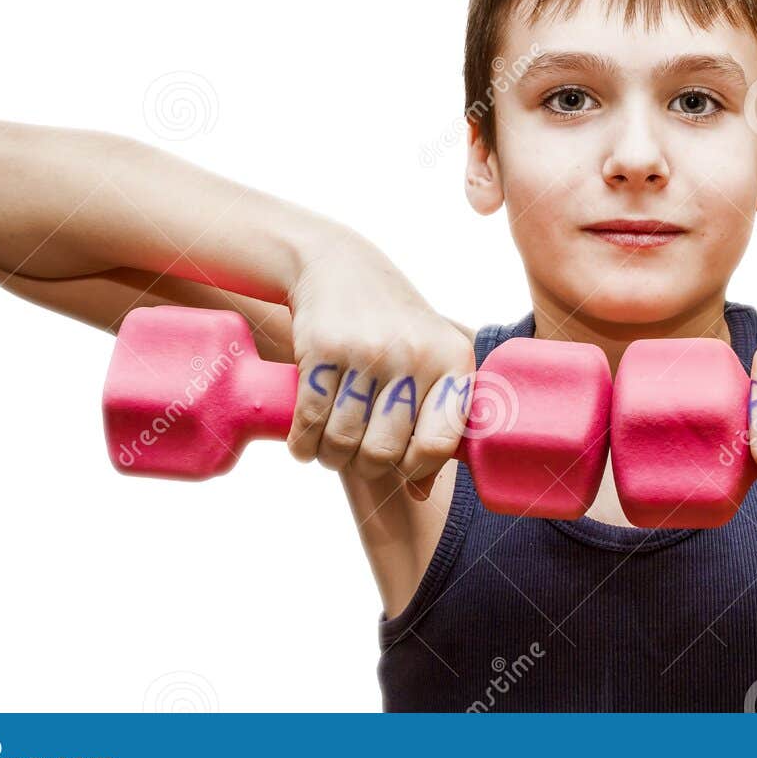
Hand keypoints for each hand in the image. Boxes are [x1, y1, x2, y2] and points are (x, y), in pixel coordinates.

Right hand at [284, 236, 474, 498]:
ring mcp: (367, 352)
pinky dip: (303, 445)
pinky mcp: (323, 350)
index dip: (417, 470)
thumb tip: (420, 491)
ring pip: (343, 442)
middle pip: (385, 451)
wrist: (340, 267)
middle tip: (357, 456)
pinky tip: (306, 441)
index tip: (403, 467)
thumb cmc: (394, 328)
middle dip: (366, 466)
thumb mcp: (431, 361)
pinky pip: (309, 422)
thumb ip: (435, 423)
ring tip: (331, 448)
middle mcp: (414, 355)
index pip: (439, 444)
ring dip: (331, 457)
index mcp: (453, 361)